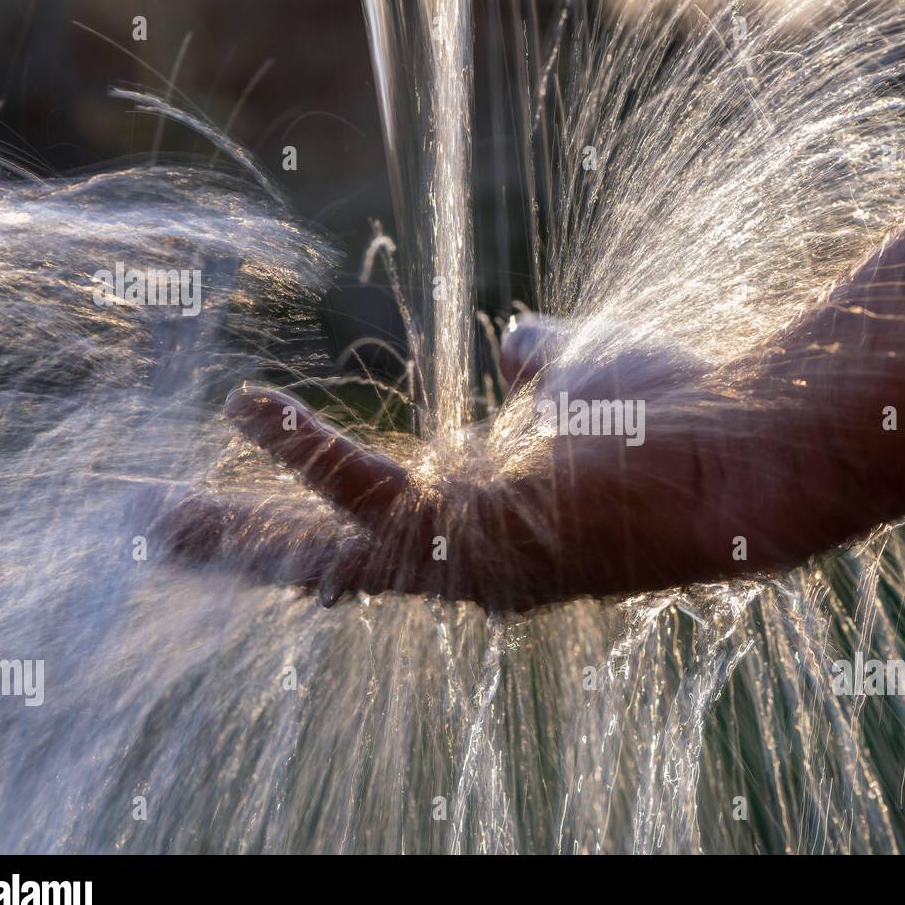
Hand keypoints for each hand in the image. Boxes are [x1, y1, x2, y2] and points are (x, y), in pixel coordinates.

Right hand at [152, 316, 824, 610]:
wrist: (752, 452)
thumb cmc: (681, 413)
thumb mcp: (589, 375)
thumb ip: (543, 362)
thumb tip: (514, 338)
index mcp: (495, 529)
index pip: (385, 533)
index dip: (322, 519)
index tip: (274, 534)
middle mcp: (476, 566)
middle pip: (334, 565)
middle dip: (245, 554)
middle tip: (163, 538)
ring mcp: (476, 560)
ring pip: (326, 556)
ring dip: (236, 536)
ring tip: (152, 518)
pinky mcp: (481, 533)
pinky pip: (370, 497)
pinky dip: (305, 454)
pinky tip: (248, 409)